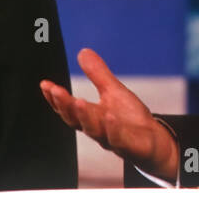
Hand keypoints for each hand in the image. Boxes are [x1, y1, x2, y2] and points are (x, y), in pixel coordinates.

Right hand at [41, 48, 179, 182]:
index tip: (45, 84)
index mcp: (90, 116)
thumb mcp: (113, 91)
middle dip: (65, 105)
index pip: (68, 108)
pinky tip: (109, 116)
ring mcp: (111, 139)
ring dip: (84, 117)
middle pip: (76, 120)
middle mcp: (97, 129)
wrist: (154, 142)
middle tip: (56, 91)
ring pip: (94, 131)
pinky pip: (118, 139)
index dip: (55, 98)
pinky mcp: (129, 146)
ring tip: (78, 101)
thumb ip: (97, 75)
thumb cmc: (130, 119)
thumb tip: (83, 52)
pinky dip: (112, 129)